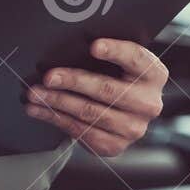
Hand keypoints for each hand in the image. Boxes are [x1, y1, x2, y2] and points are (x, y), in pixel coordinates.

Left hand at [24, 38, 166, 156]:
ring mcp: (134, 128)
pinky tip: (40, 110)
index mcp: (154, 74)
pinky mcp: (116, 145)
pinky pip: (81, 131)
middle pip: (108, 90)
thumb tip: (70, 43)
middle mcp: (149, 103)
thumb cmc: (117, 77)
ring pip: (90, 113)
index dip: (116, 51)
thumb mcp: (120, 62)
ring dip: (58, 102)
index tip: (94, 46)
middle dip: (74, 81)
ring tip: (35, 94)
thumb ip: (107, 53)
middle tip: (49, 76)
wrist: (124, 111)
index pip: (136, 58)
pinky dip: (56, 119)